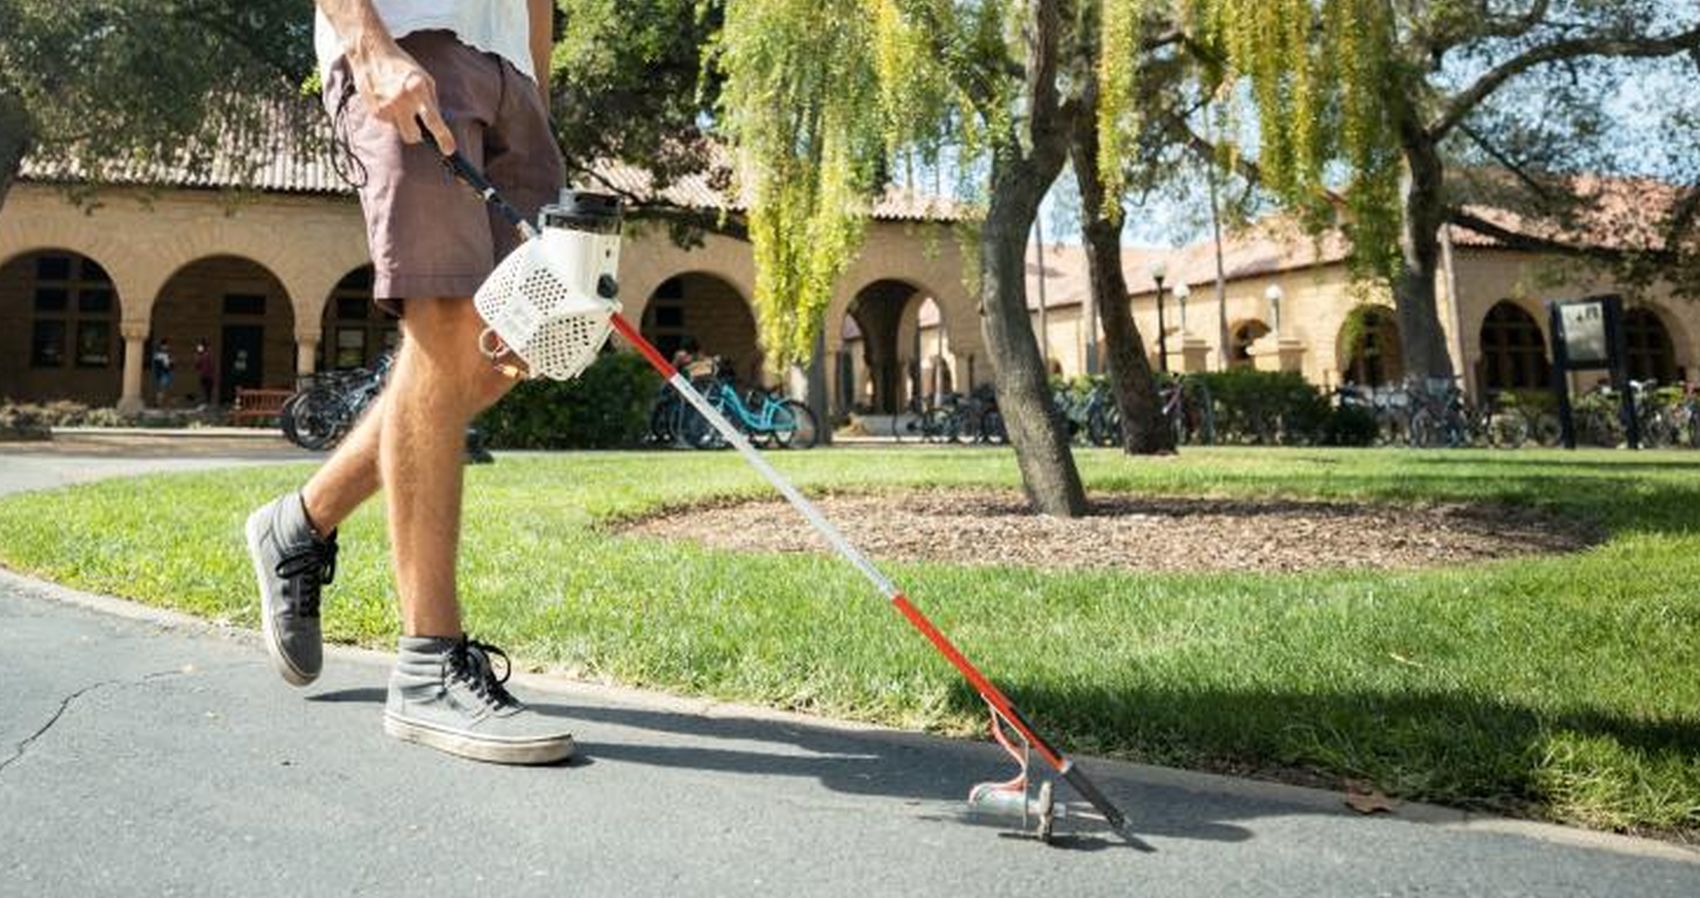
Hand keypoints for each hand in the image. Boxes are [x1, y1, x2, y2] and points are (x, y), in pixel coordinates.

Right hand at [346, 35, 455, 153]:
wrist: (371, 53)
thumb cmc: (402, 66)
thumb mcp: (425, 79)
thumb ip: (431, 101)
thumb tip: (438, 124)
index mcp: (418, 90)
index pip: (432, 120)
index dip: (442, 137)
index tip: (449, 150)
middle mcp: (401, 101)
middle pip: (413, 137)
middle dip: (417, 135)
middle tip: (418, 126)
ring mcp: (386, 107)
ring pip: (400, 129)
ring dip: (402, 121)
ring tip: (397, 99)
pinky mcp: (374, 111)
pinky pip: (388, 122)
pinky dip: (390, 115)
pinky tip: (387, 98)